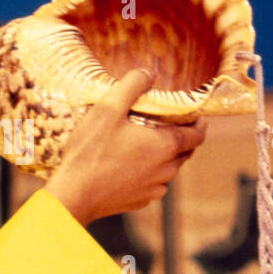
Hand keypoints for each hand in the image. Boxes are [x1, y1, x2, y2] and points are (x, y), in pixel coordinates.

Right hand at [44, 69, 206, 225]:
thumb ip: (132, 84)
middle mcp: (166, 170)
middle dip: (181, 137)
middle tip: (165, 124)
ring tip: (143, 143)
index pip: (198, 134)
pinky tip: (127, 165)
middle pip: (185, 152)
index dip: (199, 122)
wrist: (73, 194)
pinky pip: (151, 183)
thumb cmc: (90, 151)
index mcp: (166, 146)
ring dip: (162, 156)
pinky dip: (147, 173)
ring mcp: (154, 189)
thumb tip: (148, 72)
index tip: (193, 114)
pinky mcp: (140, 201)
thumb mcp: (108, 107)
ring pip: (168, 169)